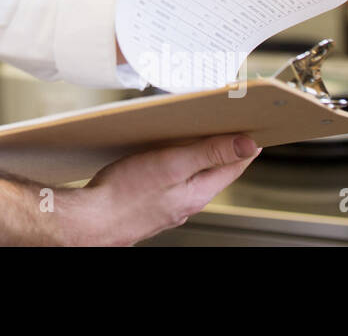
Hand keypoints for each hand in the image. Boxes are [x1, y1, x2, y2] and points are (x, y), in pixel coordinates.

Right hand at [73, 133, 261, 245]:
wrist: (91, 220)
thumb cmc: (125, 194)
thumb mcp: (172, 165)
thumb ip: (209, 154)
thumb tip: (247, 145)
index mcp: (198, 193)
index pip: (233, 166)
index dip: (245, 146)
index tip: (255, 130)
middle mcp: (187, 202)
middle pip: (215, 172)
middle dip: (223, 150)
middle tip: (230, 127)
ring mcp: (169, 206)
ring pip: (192, 177)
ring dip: (199, 157)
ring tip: (199, 137)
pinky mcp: (150, 205)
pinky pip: (173, 182)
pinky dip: (177, 167)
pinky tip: (164, 159)